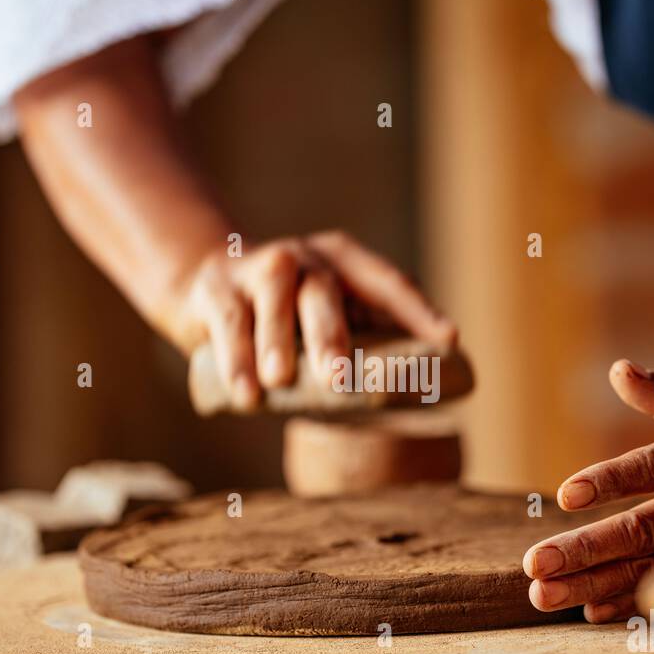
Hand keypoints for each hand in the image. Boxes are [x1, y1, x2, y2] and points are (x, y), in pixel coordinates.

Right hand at [161, 231, 455, 409]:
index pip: (388, 283)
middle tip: (340, 379)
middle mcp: (305, 259)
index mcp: (345, 263)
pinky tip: (247, 395)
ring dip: (276, 342)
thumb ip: (360, 345)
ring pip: (273, 300)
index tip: (449, 342)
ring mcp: (258, 269)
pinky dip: (236, 361)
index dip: (419, 312)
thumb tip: (412, 393)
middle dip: (330, 335)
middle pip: (321, 292)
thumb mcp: (326, 318)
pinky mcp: (217, 291)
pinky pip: (230, 324)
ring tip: (279, 381)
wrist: (204, 285)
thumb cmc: (287, 317)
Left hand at [522, 359, 653, 622]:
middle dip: (586, 550)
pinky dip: (631, 606)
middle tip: (534, 565)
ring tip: (542, 594)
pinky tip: (589, 613)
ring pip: (649, 572)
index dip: (612, 481)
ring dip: (594, 585)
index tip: (564, 494)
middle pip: (643, 532)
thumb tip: (618, 369)